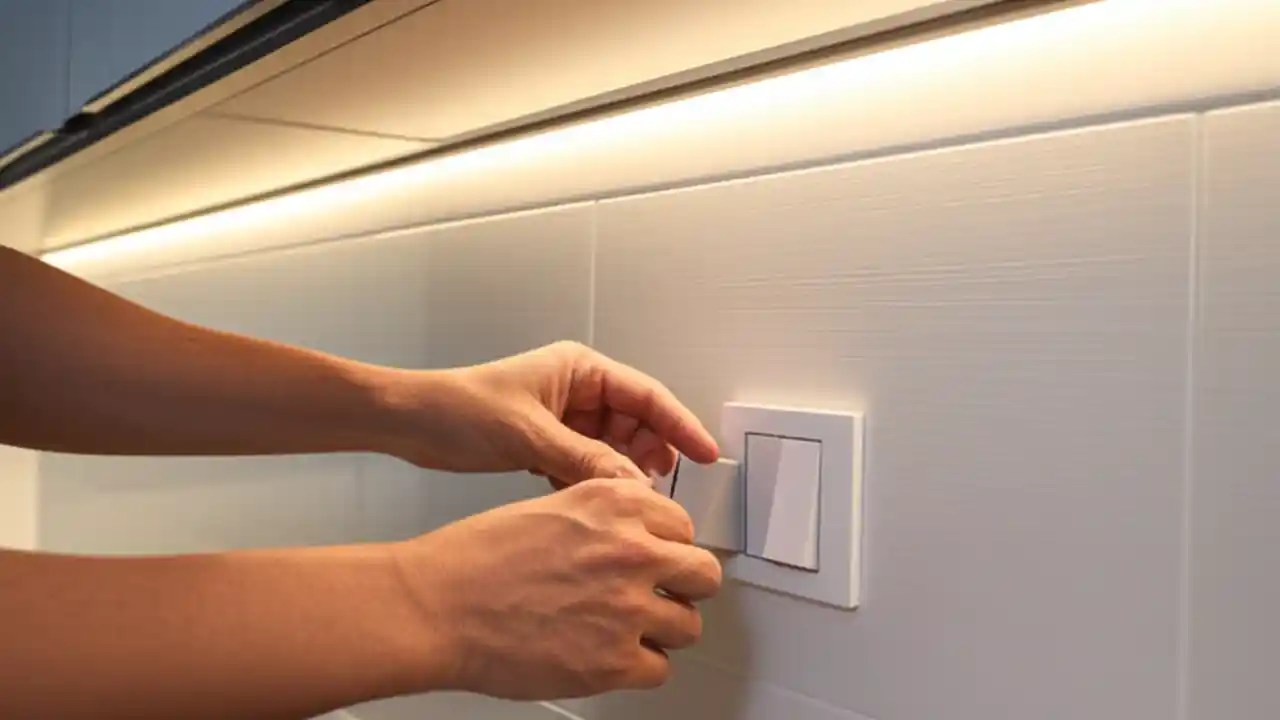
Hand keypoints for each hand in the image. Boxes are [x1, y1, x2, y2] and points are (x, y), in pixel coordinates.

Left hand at [379, 341, 717, 484]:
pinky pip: (585, 462)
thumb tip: (636, 488)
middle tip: (655, 491)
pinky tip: (586, 503)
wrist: (409, 423)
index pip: (646, 395)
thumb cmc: (463, 411)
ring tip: (623, 503)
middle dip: (647, 455)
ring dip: (617, 473)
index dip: (680, 426)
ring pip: (611, 447)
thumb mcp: (530, 436)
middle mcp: (577, 388)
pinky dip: (589, 482)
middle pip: (634, 422)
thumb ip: (586, 461)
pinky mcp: (545, 441)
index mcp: (580, 369)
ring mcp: (562, 416)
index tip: (706, 456)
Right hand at [393, 477, 722, 698]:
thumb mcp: (551, 506)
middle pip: (703, 574)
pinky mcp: (614, 662)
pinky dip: (637, 668)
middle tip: (659, 596)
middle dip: (683, 587)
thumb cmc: (476, 558)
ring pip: (688, 627)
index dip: (668, 546)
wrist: (437, 606)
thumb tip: (635, 534)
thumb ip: (603, 517)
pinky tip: (606, 656)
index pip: (683, 526)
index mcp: (616, 504)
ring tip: (624, 630)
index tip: (657, 558)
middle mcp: (632, 551)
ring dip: (661, 631)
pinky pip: (659, 670)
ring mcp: (628, 609)